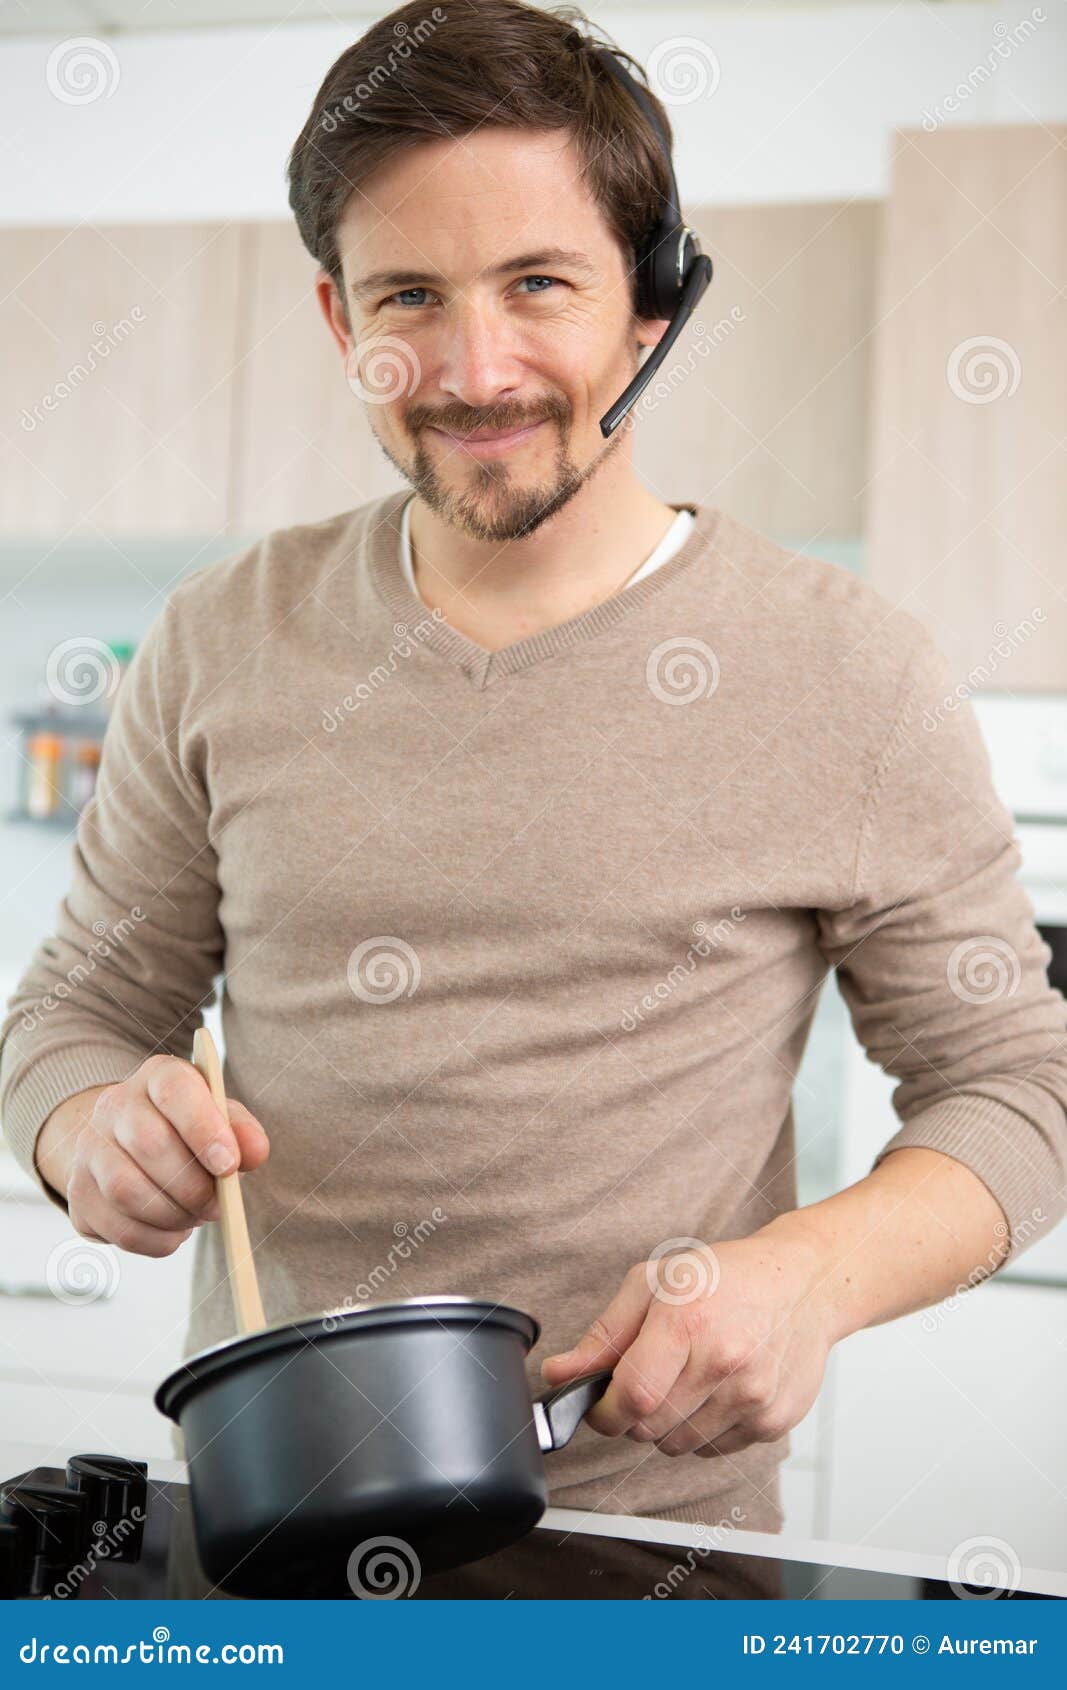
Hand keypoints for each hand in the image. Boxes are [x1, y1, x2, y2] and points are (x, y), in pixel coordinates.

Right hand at [42, 1054, 269, 1257]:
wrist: (131, 1144)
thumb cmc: (188, 1130)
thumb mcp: (220, 1118)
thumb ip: (241, 1130)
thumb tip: (255, 1152)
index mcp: (157, 1076)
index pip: (174, 1091)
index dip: (204, 1129)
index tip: (229, 1165)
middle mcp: (114, 1106)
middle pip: (149, 1144)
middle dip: (193, 1185)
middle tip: (219, 1204)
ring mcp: (89, 1149)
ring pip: (127, 1191)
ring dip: (174, 1215)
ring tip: (196, 1216)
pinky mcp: (79, 1194)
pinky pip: (118, 1228)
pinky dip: (157, 1239)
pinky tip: (175, 1230)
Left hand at [540, 1220, 837, 1458]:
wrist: (805, 1283)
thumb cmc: (726, 1277)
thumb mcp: (655, 1282)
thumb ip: (604, 1334)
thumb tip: (558, 1375)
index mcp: (689, 1321)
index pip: (632, 1398)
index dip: (603, 1412)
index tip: (600, 1405)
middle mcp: (726, 1362)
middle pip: (650, 1429)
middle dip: (634, 1414)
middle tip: (647, 1378)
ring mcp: (755, 1397)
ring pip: (679, 1446)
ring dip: (668, 1424)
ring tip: (687, 1379)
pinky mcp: (775, 1421)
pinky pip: (715, 1449)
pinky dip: (704, 1429)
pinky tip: (718, 1389)